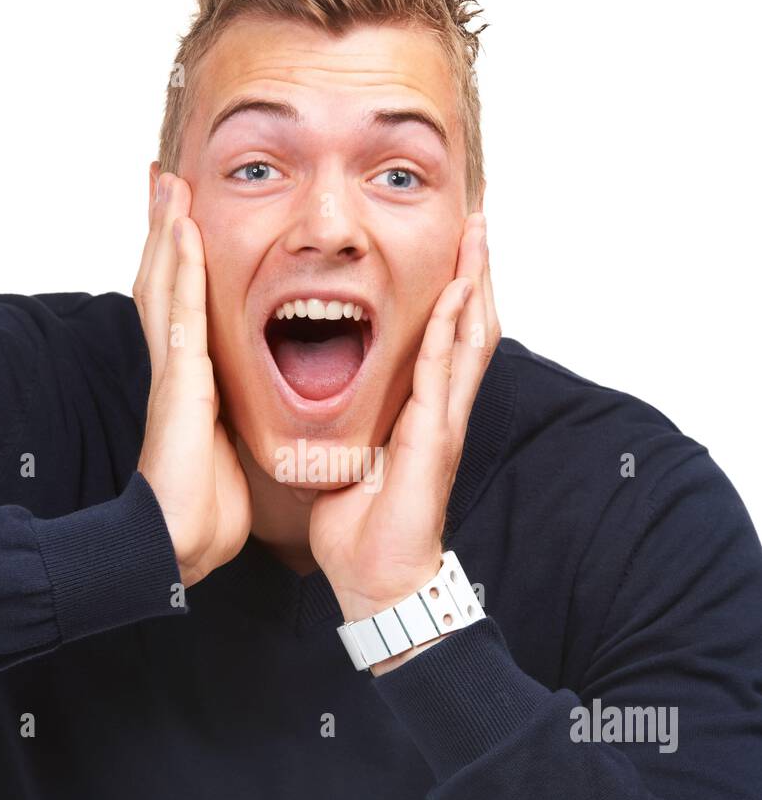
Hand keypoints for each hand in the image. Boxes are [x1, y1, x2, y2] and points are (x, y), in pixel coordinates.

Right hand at [133, 171, 251, 588]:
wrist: (180, 538)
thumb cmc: (203, 503)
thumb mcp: (225, 445)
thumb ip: (229, 417)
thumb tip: (240, 412)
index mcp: (190, 380)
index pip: (181, 305)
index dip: (179, 261)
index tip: (183, 219)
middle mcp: (175, 365)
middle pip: (162, 281)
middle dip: (163, 230)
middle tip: (164, 179)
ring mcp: (173, 369)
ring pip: (164, 284)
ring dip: (166, 231)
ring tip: (169, 183)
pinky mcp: (180, 380)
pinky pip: (181, 311)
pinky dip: (181, 268)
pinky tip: (184, 230)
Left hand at [309, 213, 498, 659]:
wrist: (378, 578)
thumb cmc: (363, 527)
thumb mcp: (353, 458)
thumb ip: (351, 424)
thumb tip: (322, 401)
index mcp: (420, 413)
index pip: (445, 339)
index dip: (452, 291)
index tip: (451, 245)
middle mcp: (440, 411)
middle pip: (471, 327)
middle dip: (475, 273)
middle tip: (476, 221)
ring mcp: (442, 423)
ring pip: (469, 341)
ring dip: (474, 286)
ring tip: (477, 238)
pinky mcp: (432, 439)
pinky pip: (441, 375)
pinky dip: (449, 332)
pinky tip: (453, 295)